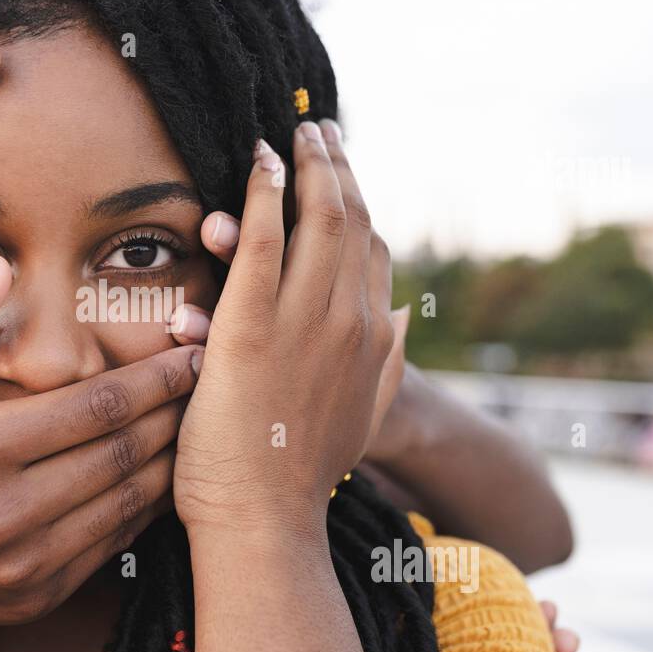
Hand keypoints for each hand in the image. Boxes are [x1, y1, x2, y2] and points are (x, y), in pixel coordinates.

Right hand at [0, 256, 202, 635]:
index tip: (191, 355)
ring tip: (195, 424)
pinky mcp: (38, 596)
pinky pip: (113, 543)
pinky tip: (163, 475)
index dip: (154, 379)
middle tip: (208, 383)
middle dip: (173, 412)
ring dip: (170, 458)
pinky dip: (146, 507)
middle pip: (121, 452)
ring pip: (126, 500)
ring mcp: (22, 562)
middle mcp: (1, 511)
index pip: (94, 407)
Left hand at [173, 121, 393, 536]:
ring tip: (294, 134)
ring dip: (307, 166)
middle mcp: (350, 319)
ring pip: (319, 219)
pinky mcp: (253, 325)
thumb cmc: (300, 476)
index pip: (375, 252)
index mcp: (372, 339)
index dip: (361, 204)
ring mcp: (305, 319)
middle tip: (319, 131)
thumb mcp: (362, 419)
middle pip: (354, 222)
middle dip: (337, 168)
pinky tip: (258, 161)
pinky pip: (265, 239)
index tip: (344, 173)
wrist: (265, 520)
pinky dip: (265, 192)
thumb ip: (386, 366)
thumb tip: (399, 317)